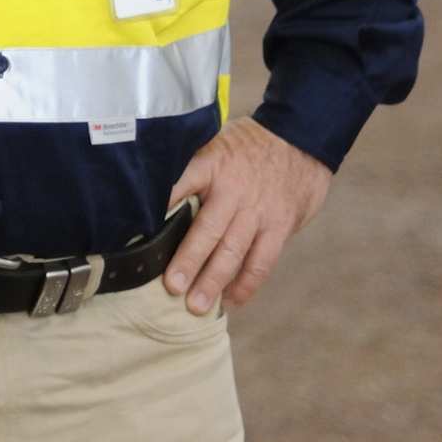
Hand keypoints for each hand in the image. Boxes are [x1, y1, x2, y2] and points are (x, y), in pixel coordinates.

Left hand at [164, 117, 332, 314]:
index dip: (161, 208)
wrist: (301, 137)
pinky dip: (247, 283)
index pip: (180, 184)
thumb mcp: (216, 142)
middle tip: (172, 287)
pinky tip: (232, 299)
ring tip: (197, 305)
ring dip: (215, 280)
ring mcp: (258, 210)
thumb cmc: (249, 145)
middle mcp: (232, 189)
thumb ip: (193, 168)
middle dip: (188, 260)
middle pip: (207, 229)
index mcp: (210, 164)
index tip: (140, 232)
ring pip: (234, 250)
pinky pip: (262, 260)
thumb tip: (154, 193)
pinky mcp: (280, 225)